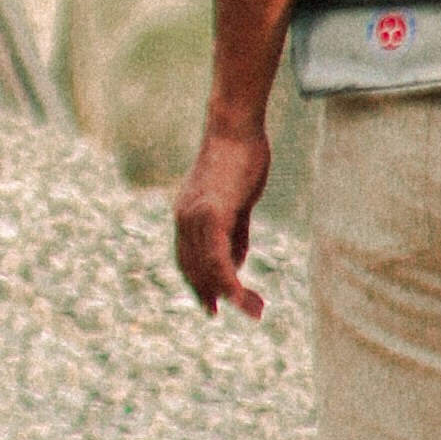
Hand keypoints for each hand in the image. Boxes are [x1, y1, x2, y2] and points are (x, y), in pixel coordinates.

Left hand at [174, 116, 271, 318]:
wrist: (235, 127)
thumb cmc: (240, 155)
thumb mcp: (237, 200)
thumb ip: (235, 230)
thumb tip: (238, 260)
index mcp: (187, 216)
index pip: (188, 261)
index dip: (200, 287)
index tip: (212, 308)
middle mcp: (184, 220)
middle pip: (197, 271)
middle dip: (220, 297)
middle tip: (252, 313)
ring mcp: (195, 217)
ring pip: (208, 270)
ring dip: (232, 295)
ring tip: (256, 309)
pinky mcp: (212, 214)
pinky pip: (217, 259)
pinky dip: (230, 282)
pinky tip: (242, 296)